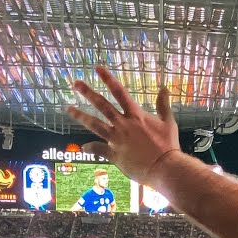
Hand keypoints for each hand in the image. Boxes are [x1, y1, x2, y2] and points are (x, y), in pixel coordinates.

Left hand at [67, 67, 179, 182]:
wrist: (164, 168)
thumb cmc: (168, 146)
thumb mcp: (168, 123)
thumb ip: (163, 105)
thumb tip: (164, 89)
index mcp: (136, 115)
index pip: (119, 93)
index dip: (108, 79)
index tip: (98, 69)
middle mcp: (123, 125)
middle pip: (102, 106)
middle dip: (88, 93)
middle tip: (76, 83)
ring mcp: (117, 139)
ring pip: (95, 125)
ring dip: (81, 116)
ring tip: (69, 109)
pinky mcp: (114, 155)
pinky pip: (98, 149)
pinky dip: (90, 147)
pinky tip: (83, 146)